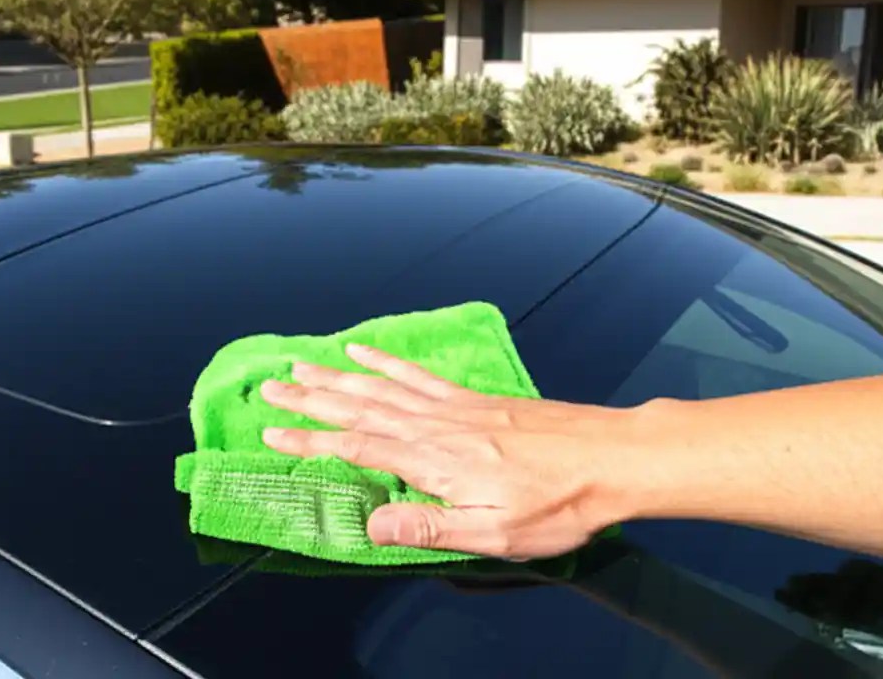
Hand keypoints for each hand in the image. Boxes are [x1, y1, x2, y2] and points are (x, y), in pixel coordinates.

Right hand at [259, 344, 639, 560]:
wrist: (613, 458)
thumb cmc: (559, 504)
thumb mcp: (494, 532)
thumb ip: (429, 526)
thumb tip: (370, 524)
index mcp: (435, 461)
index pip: (358, 447)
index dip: (310, 442)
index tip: (269, 434)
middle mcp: (437, 426)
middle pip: (361, 407)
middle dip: (310, 400)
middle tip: (269, 388)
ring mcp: (456, 407)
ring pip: (382, 386)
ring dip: (336, 376)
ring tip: (299, 365)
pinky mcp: (476, 400)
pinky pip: (419, 374)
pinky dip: (386, 361)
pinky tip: (364, 351)